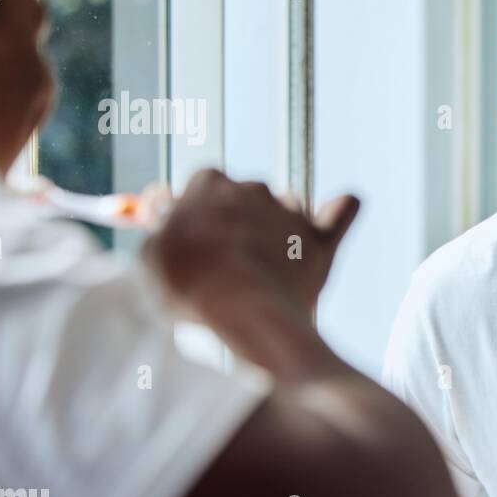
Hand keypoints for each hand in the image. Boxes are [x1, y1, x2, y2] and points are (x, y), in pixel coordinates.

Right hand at [143, 169, 359, 325]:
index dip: (197, 211)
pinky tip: (343, 205)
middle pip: (244, 197)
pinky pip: (340, 212)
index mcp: (209, 184)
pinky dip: (340, 210)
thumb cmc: (189, 287)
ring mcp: (290, 213)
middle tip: (224, 263)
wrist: (244, 313)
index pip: (201, 186)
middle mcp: (254, 189)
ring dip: (276, 230)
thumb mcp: (152, 253)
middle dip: (235, 222)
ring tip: (262, 271)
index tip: (190, 235)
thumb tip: (162, 203)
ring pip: (285, 209)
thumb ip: (161, 223)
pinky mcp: (321, 242)